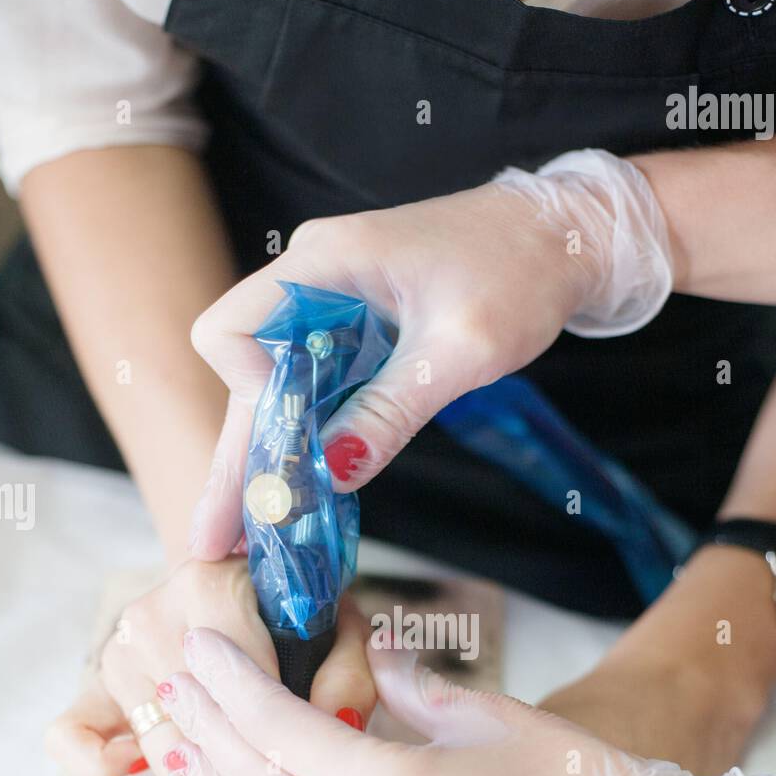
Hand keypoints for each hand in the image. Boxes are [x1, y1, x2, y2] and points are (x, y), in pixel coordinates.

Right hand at [45, 559, 375, 775]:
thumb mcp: (337, 627)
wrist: (237, 576)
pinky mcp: (96, 683)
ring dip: (204, 768)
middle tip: (283, 759)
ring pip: (161, 750)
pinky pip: (75, 738)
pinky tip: (157, 767)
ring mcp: (118, 650)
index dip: (284, 729)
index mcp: (209, 586)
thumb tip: (336, 724)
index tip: (313, 741)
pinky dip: (104, 762)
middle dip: (249, 758)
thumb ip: (348, 673)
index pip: (240, 686)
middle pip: (200, 727)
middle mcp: (152, 614)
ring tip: (242, 753)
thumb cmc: (293, 609)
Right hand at [188, 178, 612, 558]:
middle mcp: (312, 280)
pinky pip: (315, 392)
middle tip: (212, 538)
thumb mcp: (461, 350)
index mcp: (325, 262)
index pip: (232, 329)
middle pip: (246, 378)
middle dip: (235, 460)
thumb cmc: (521, 271)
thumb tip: (332, 474)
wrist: (562, 238)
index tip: (291, 436)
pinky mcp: (356, 333)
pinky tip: (296, 496)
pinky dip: (306, 445)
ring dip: (266, 461)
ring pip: (277, 392)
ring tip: (244, 537)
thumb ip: (392, 411)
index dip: (247, 391)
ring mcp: (331, 306)